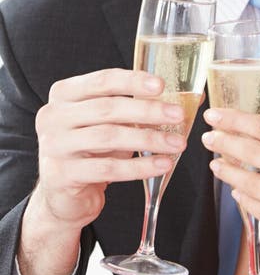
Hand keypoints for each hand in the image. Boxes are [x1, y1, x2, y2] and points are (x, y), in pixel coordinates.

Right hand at [34, 68, 187, 231]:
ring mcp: (53, 146)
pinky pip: (107, 169)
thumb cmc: (91, 150)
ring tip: (177, 143)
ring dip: (148, 139)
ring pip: (108, 137)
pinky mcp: (60, 175)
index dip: (133, 81)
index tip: (161, 85)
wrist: (63, 194)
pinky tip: (161, 165)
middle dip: (147, 110)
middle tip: (177, 114)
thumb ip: (141, 106)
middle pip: (107, 108)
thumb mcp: (111, 123)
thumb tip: (191, 98)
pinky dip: (139, 167)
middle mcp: (53, 115)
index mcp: (64, 94)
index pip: (102, 80)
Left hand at [202, 107, 259, 264]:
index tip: (217, 114)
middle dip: (226, 142)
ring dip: (229, 172)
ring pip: (253, 183)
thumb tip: (259, 133)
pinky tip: (236, 192)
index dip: (237, 120)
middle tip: (207, 137)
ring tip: (215, 164)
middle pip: (256, 152)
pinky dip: (244, 199)